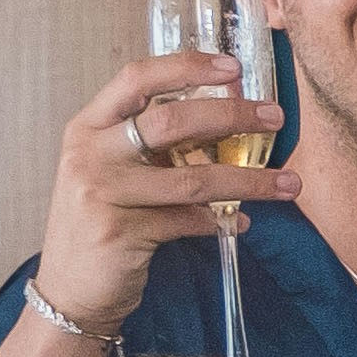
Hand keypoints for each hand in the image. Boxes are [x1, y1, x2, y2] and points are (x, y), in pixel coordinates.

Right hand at [32, 49, 293, 340]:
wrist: (69, 291)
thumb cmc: (102, 221)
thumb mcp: (114, 170)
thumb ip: (154, 142)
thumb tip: (227, 111)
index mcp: (88, 127)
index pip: (136, 78)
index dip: (186, 66)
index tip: (232, 66)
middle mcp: (90, 154)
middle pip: (172, 121)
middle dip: (233, 115)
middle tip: (275, 118)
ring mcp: (102, 194)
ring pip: (193, 179)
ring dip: (249, 181)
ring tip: (288, 183)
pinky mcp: (120, 233)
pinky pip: (188, 221)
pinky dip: (220, 222)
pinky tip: (239, 223)